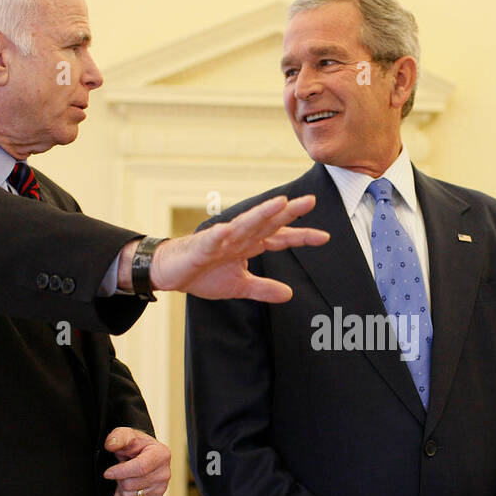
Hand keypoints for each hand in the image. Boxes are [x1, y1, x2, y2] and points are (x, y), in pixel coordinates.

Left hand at [102, 428, 170, 495]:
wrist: (143, 455)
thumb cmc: (135, 445)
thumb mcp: (126, 435)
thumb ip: (118, 437)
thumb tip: (111, 444)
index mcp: (162, 454)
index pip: (140, 468)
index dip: (120, 472)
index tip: (107, 472)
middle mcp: (165, 473)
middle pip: (131, 485)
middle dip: (120, 478)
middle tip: (120, 469)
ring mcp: (162, 488)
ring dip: (121, 489)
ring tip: (125, 477)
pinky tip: (128, 487)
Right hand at [118, 195, 327, 301]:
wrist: (171, 272)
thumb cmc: (203, 273)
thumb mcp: (239, 285)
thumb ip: (264, 289)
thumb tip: (289, 294)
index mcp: (249, 245)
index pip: (280, 237)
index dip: (301, 236)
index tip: (324, 237)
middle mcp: (239, 237)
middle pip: (267, 222)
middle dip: (287, 212)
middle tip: (309, 201)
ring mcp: (221, 239)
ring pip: (245, 224)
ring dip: (262, 214)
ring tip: (278, 204)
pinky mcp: (201, 246)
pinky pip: (212, 239)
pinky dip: (220, 235)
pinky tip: (228, 230)